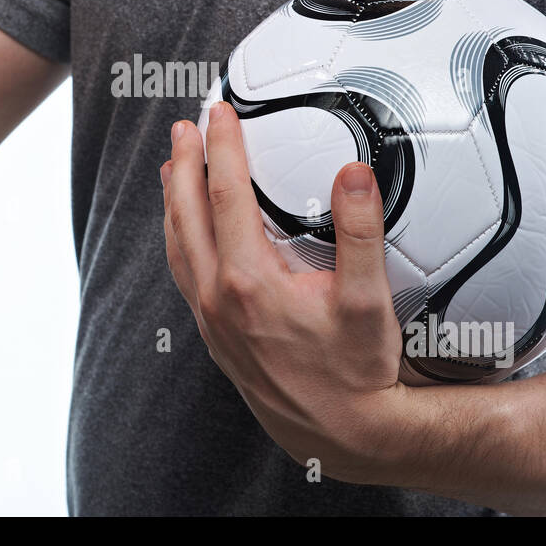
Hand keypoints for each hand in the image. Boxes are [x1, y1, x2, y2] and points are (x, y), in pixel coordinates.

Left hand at [161, 102, 407, 480]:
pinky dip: (180, 237)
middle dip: (184, 163)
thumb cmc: (356, 371)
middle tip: (185, 126)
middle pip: (187, 213)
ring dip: (174, 199)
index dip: (221, 147)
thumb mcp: (370, 300)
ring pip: (178, 245)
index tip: (219, 112)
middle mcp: (219, 299)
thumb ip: (361, 231)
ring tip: (174, 166)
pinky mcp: (215, 335)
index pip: (225, 195)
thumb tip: (354, 174)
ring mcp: (212, 319)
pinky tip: (188, 228)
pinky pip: (185, 272)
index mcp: (249, 282)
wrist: (342, 432)